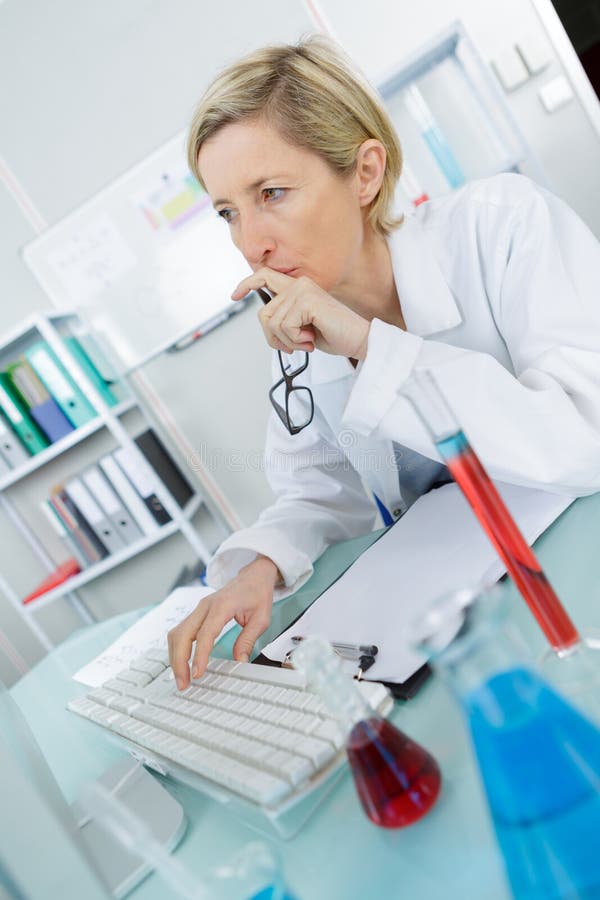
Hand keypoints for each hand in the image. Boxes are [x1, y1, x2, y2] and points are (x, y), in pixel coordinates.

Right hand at [167, 557, 278, 689]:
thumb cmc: (257, 594)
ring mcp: (198, 609)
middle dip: (179, 661)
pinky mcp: (196, 614)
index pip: (205, 633)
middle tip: (183, 683)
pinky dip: (177, 649)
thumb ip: (248, 640)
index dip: (199, 655)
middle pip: (182, 634)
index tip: (197, 673)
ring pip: (176, 633)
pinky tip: (181, 663)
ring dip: (175, 657)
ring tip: (181, 678)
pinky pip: (180, 632)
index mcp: (222, 605)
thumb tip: (239, 661)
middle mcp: (205, 606)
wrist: (253, 576)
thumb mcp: (261, 619)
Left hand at [232, 268, 369, 359]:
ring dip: (288, 341)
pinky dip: (295, 340)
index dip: (247, 285)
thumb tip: (266, 322)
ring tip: (307, 340)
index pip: (265, 277)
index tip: (235, 296)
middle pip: (264, 314)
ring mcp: (302, 290)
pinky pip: (285, 327)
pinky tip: (311, 339)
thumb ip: (284, 319)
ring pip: (273, 323)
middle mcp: (299, 284)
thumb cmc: (333, 334)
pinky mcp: (307, 300)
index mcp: (298, 288)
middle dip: (274, 337)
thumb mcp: (301, 327)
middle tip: (294, 345)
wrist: (357, 340)